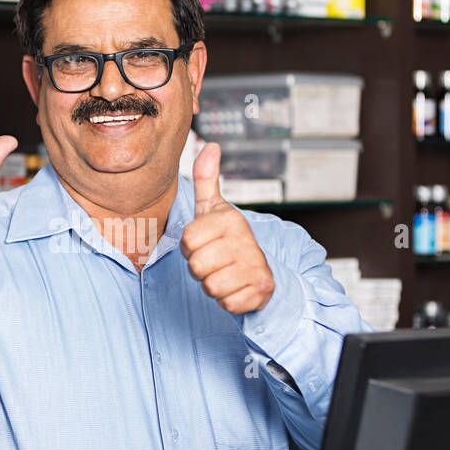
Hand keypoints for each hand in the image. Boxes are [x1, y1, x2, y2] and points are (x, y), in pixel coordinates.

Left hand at [180, 143, 274, 313]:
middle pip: (196, 265)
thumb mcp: (215, 209)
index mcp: (231, 220)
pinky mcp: (260, 291)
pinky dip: (228, 301)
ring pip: (210, 286)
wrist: (262, 272)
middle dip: (200, 268)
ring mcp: (255, 267)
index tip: (206, 243)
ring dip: (213, 285)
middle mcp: (246, 241)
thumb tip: (208, 146)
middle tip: (216, 261)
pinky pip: (226, 303)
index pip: (187, 239)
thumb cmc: (230, 242)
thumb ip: (207, 179)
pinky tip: (237, 288)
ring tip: (226, 274)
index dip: (190, 246)